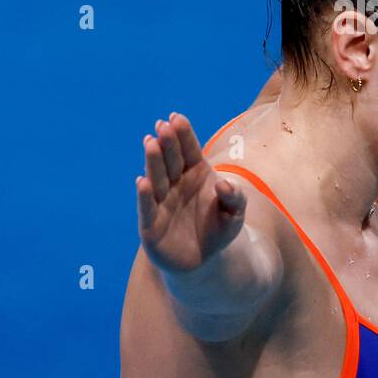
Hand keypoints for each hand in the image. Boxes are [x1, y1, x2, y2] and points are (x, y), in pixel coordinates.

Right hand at [136, 113, 247, 274]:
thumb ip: (235, 198)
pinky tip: (142, 181)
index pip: (189, 150)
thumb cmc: (219, 229)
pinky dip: (144, 195)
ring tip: (151, 142)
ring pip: (157, 178)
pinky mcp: (151, 224)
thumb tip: (223, 185)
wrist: (205, 260)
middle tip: (163, 125)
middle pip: (171, 160)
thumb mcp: (235, 214)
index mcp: (195, 173)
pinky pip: (147, 208)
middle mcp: (175, 184)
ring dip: (153, 161)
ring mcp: (161, 202)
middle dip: (167, 142)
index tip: (176, 117)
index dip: (183, 134)